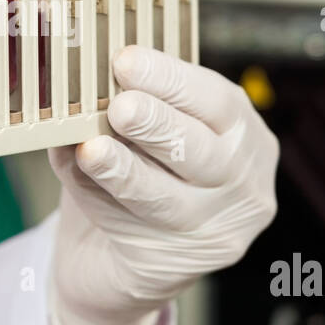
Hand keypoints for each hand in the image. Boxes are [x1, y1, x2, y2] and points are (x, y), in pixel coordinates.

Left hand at [48, 46, 279, 324]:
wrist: (119, 253)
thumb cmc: (135, 173)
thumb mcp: (139, 132)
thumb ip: (123, 107)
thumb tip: (81, 83)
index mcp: (240, 132)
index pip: (217, 101)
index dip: (171, 80)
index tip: (126, 61)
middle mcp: (243, 181)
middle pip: (202, 150)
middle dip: (156, 123)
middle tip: (120, 106)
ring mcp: (218, 228)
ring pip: (169, 197)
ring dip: (127, 169)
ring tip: (92, 149)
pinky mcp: (184, 263)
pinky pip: (139, 229)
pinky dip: (104, 201)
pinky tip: (85, 179)